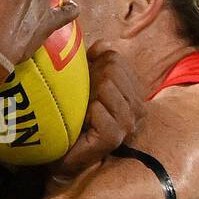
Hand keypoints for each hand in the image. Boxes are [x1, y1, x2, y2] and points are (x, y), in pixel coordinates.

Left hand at [50, 42, 145, 182]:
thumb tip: (101, 45)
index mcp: (134, 93)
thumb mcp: (87, 83)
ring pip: (107, 85)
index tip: (83, 84)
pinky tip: (80, 124)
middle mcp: (138, 109)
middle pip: (112, 69)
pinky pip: (98, 108)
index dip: (93, 66)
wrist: (61, 153)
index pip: (116, 59)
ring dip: (86, 96)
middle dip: (90, 80)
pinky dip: (83, 112)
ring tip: (81, 112)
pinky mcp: (114, 137)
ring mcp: (128, 124)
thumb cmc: (74, 117)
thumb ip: (97, 61)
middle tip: (80, 100)